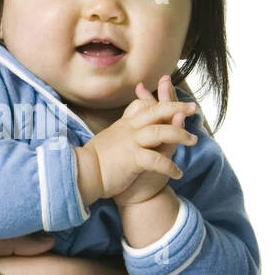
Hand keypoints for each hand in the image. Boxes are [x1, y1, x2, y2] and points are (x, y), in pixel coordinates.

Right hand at [76, 74, 197, 207]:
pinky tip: (178, 173)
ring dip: (180, 135)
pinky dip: (169, 167)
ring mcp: (131, 143)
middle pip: (156, 112)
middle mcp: (129, 130)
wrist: (82, 174)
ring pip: (160, 132)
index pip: (144, 106)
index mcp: (124, 125)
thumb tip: (127, 129)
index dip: (160, 102)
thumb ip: (120, 130)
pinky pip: (157, 160)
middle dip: (176, 108)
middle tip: (193, 108)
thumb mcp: (109, 138)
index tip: (172, 100)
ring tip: (193, 140)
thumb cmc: (93, 160)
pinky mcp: (132, 159)